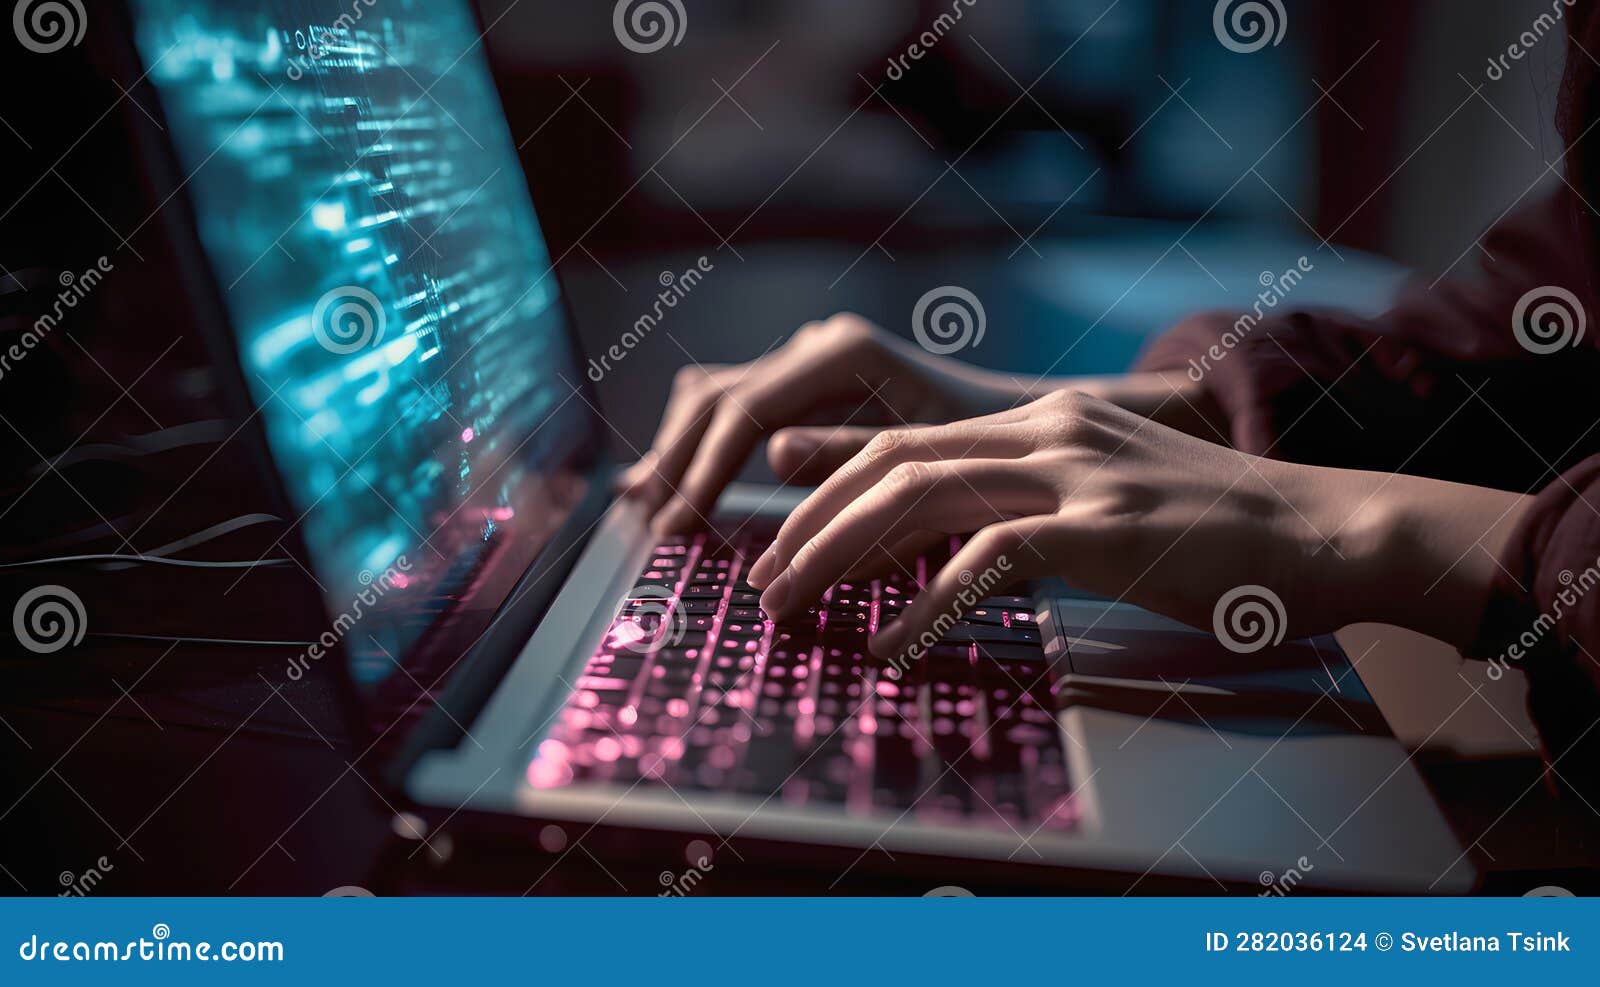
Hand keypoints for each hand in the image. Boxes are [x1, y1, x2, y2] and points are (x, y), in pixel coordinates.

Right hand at [619, 314, 1033, 532]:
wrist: (1025, 424)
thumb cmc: (988, 451)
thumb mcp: (929, 461)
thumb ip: (851, 458)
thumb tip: (773, 455)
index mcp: (843, 354)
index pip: (745, 410)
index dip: (703, 470)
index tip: (679, 527)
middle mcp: (818, 343)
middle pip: (717, 396)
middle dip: (678, 462)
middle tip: (650, 524)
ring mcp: (809, 356)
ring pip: (716, 393)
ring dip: (679, 450)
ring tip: (644, 505)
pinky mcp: (807, 379)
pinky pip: (735, 402)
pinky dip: (701, 441)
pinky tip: (674, 481)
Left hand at [745, 389, 1529, 658]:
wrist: (1327, 531)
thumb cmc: (1224, 533)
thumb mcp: (1120, 496)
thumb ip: (1042, 503)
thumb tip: (971, 548)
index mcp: (1045, 420)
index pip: (909, 437)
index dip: (831, 477)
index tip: (778, 521)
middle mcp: (1047, 430)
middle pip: (892, 462)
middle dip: (810, 521)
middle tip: (763, 579)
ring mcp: (1073, 472)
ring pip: (918, 497)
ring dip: (838, 555)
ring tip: (792, 607)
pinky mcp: (1100, 525)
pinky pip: (984, 561)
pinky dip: (924, 604)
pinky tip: (891, 646)